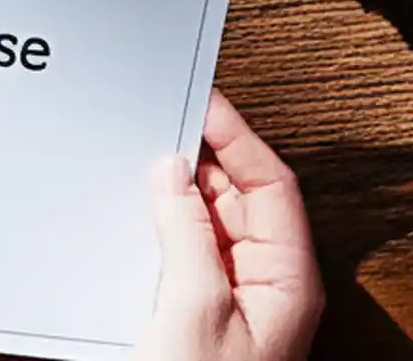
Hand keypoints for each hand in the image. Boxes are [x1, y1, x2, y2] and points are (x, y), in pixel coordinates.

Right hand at [136, 89, 323, 360]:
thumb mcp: (193, 308)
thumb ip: (186, 233)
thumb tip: (171, 173)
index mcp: (285, 279)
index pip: (270, 184)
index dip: (236, 135)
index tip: (199, 99)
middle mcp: (261, 285)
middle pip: (236, 197)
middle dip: (198, 159)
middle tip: (155, 125)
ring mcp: (226, 300)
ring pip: (204, 222)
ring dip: (171, 193)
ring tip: (135, 166)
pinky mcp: (191, 314)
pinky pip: (180, 251)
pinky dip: (155, 226)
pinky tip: (127, 217)